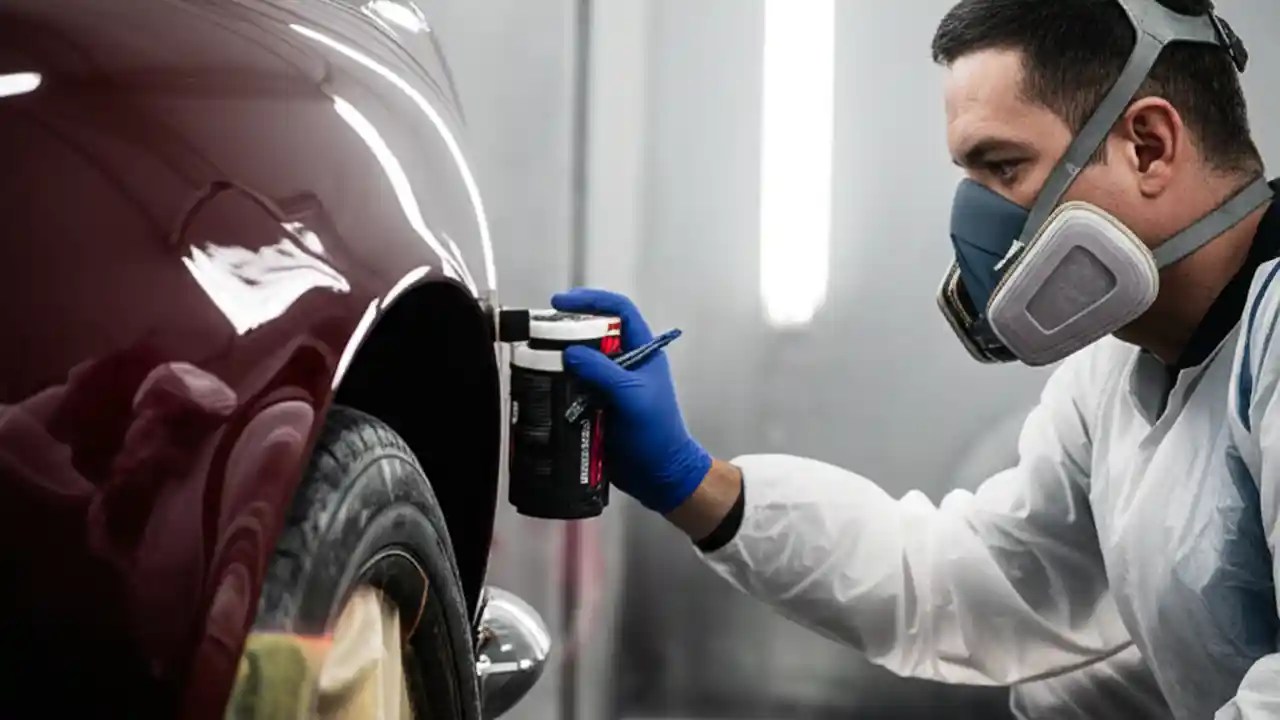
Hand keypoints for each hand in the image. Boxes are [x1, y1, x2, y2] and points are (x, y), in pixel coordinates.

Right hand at [551, 288, 711, 513]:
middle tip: (540, 333)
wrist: (658, 474)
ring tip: (534, 359)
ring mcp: (608, 385)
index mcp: (642, 352)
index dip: (592, 300)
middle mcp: (624, 363)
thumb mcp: (632, 396)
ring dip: (558, 359)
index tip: (562, 302)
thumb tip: (570, 352)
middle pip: (592, 333)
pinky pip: (571, 388)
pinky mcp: (594, 406)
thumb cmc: (658, 434)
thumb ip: (603, 371)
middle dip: (567, 330)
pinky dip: (556, 385)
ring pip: (578, 361)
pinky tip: (539, 387)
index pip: (619, 311)